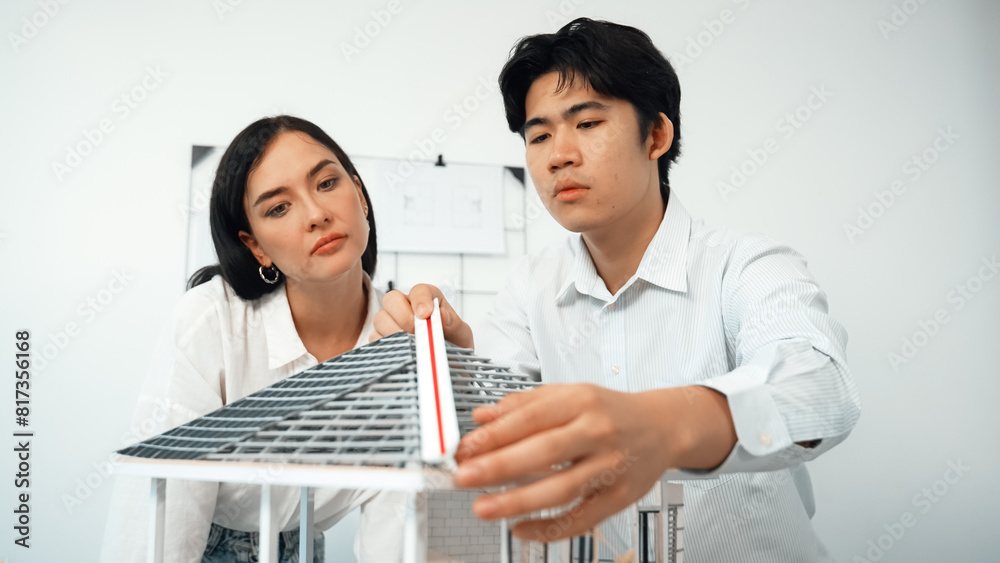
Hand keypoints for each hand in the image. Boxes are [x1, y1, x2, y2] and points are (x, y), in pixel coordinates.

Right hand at [369, 284, 473, 348]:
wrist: (450, 371)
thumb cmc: (455, 349)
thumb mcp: (462, 336)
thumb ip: (455, 324)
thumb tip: (443, 315)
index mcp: (428, 301)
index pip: (419, 290)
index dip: (420, 300)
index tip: (425, 314)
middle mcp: (407, 309)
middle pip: (392, 299)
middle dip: (403, 315)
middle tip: (416, 332)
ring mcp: (392, 324)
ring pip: (380, 318)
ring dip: (394, 332)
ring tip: (410, 347)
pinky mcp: (383, 342)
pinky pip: (375, 339)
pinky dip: (386, 346)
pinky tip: (401, 354)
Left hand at [452, 383, 735, 540]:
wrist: (662, 427)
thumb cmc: (610, 410)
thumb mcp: (568, 394)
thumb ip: (524, 405)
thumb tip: (482, 416)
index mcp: (581, 401)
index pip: (531, 417)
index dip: (495, 434)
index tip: (465, 447)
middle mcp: (597, 432)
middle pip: (544, 452)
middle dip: (499, 467)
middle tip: (464, 477)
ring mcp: (610, 466)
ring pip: (561, 489)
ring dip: (518, 501)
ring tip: (484, 508)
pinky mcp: (619, 496)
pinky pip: (581, 518)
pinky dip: (550, 528)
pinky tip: (522, 528)